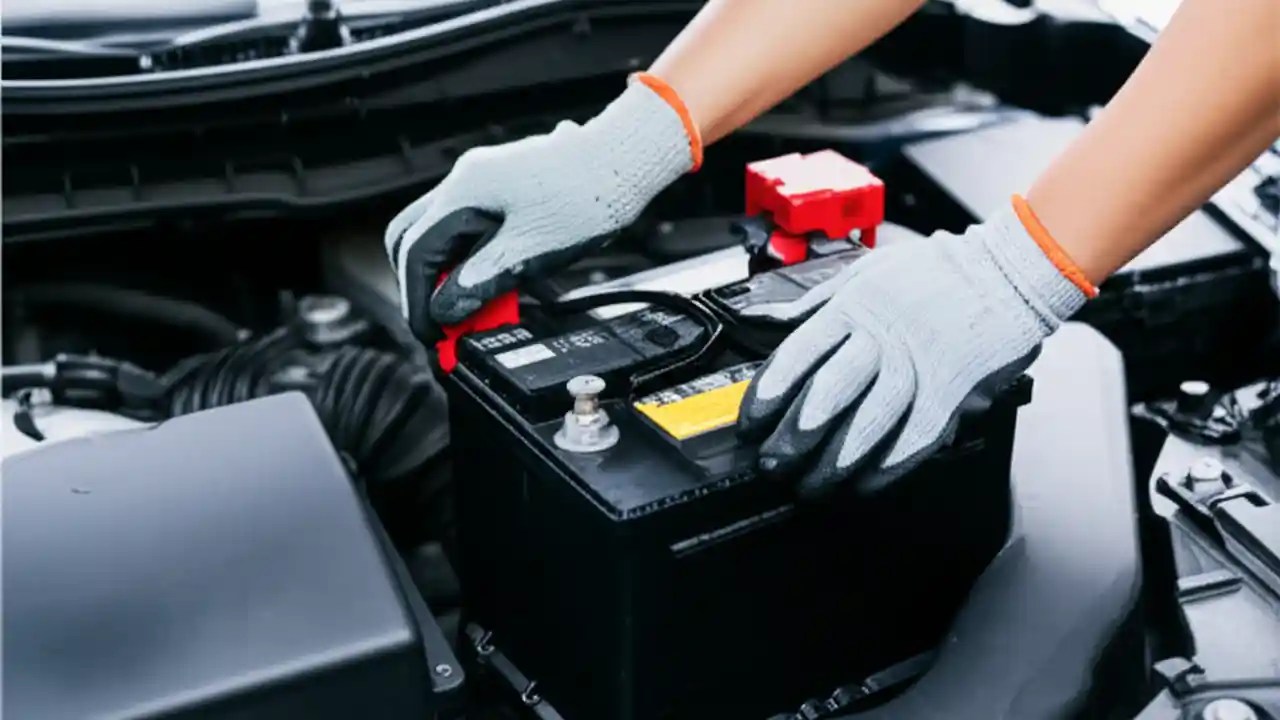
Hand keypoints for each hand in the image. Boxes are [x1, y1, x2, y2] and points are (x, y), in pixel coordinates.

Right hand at [385, 74, 698, 340]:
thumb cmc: (587, 196)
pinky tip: (505, 288)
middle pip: (416, 239)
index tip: (433, 334)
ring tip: (483, 313)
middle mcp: (466, 182)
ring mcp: (485, 184)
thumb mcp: (530, 251)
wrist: (624, 160)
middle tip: (447, 324)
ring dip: (456, 277)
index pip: (414, 251)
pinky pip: (474, 233)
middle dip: (425, 286)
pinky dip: (479, 264)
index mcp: (464, 192)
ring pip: (446, 238)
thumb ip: (482, 281)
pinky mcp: (506, 192)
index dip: (417, 299)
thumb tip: (444, 310)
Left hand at [736, 205, 1091, 495]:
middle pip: (829, 393)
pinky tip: (864, 483)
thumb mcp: (864, 271)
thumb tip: (762, 320)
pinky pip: (916, 437)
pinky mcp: (952, 390)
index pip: (797, 355)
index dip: (769, 395)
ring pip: (869, 422)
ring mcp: (919, 365)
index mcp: (853, 306)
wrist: (1007, 271)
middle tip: (773, 464)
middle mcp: (882, 336)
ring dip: (836, 461)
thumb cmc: (934, 271)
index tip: (751, 423)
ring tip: (812, 486)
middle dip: (795, 437)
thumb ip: (812, 302)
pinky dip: (889, 466)